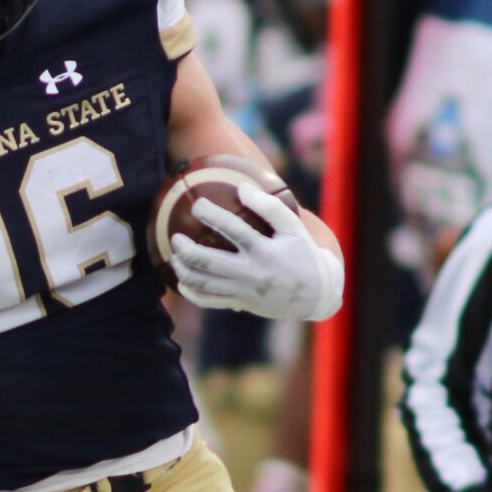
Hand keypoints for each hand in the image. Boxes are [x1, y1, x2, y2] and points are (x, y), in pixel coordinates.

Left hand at [169, 190, 343, 321]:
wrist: (316, 294)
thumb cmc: (303, 255)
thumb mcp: (293, 228)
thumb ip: (269, 207)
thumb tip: (242, 188)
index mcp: (264, 251)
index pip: (232, 229)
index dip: (210, 214)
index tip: (197, 205)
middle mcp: (251, 273)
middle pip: (208, 262)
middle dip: (186, 249)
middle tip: (176, 237)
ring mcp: (244, 291)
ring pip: (203, 283)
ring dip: (183, 269)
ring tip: (175, 256)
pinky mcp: (240, 303)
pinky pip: (208, 301)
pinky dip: (191, 291)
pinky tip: (182, 280)